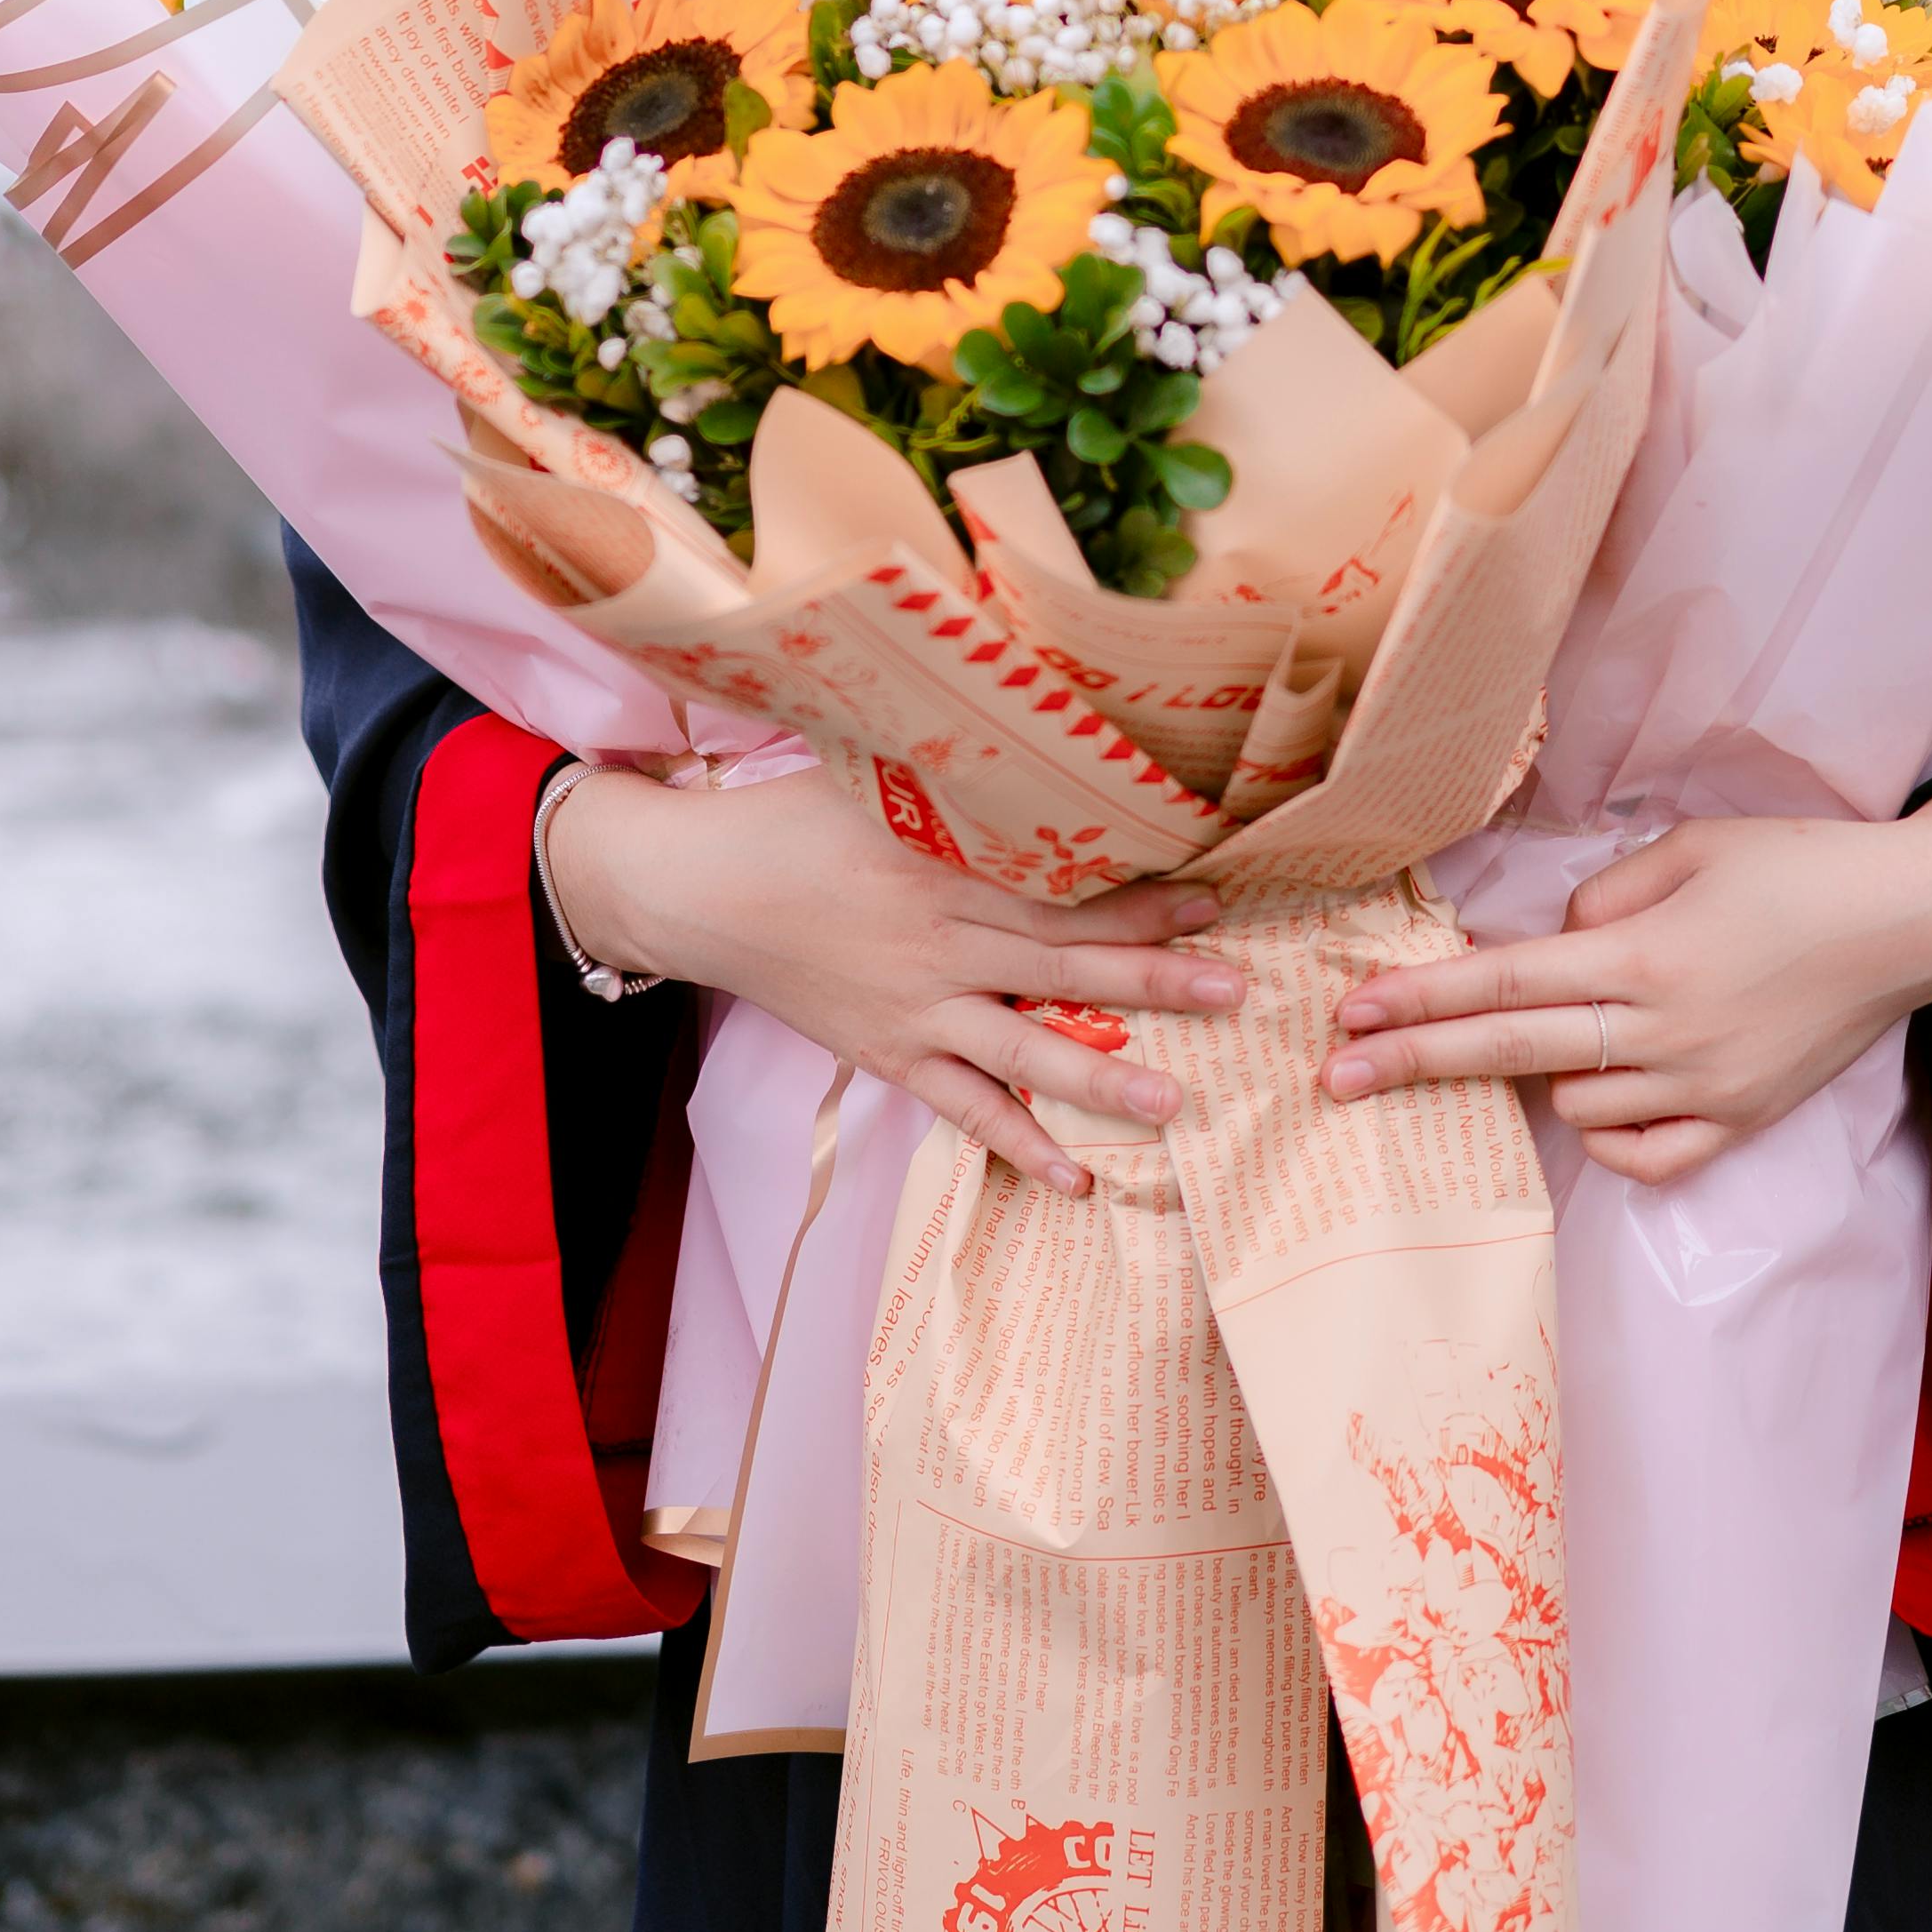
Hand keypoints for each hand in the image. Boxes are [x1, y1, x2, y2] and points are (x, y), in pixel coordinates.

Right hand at [543, 761, 1245, 1198]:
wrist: (694, 888)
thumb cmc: (788, 818)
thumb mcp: (874, 779)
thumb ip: (960, 785)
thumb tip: (1043, 752)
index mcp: (941, 871)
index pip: (1061, 896)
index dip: (1140, 904)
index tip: (1215, 904)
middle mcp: (936, 947)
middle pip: (1061, 971)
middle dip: (1154, 985)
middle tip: (1236, 997)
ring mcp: (912, 1010)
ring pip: (1022, 1051)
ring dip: (1102, 1080)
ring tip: (1176, 1106)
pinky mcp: (887, 1055)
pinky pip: (962, 1109)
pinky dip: (1017, 1144)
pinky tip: (1076, 1180)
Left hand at [1320, 793, 1931, 1187]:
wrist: (1913, 920)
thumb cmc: (1799, 865)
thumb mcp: (1692, 848)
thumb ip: (1606, 900)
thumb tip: (1556, 948)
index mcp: (1645, 956)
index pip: (1504, 983)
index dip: (1420, 998)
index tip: (1352, 1012)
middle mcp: (1666, 1032)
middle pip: (1512, 1052)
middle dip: (1414, 1061)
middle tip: (1334, 1077)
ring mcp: (1705, 1088)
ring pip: (1575, 1104)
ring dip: (1533, 1076)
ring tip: (1530, 1040)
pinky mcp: (1742, 1121)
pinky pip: (1644, 1154)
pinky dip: (1605, 1131)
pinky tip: (1592, 1097)